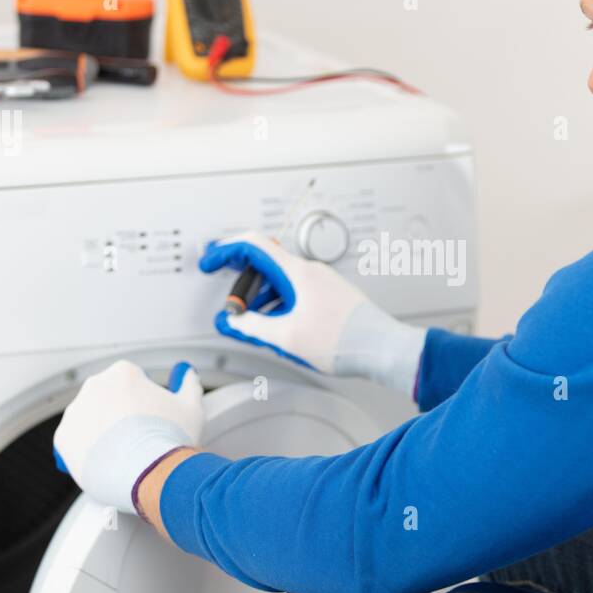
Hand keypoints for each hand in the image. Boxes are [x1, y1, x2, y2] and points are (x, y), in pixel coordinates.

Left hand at [53, 360, 202, 515]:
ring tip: (123, 453)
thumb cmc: (170, 440)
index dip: (144, 402)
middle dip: (119, 416)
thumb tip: (188, 376)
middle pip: (107, 399)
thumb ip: (189, 385)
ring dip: (101, 432)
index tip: (150, 419)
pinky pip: (73, 442)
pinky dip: (85, 451)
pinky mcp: (63, 438)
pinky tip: (106, 461)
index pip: (131, 382)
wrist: (149, 473)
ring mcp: (76, 412)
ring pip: (88, 420)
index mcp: (123, 373)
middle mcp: (95, 386)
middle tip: (138, 437)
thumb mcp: (191, 407)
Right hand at [199, 232, 426, 397]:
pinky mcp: (329, 295)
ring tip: (257, 326)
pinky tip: (279, 328)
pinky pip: (295, 292)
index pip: (253, 245)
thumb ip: (252, 327)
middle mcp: (310, 271)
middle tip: (233, 311)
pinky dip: (279, 305)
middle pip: (264, 265)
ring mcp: (321, 282)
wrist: (383, 348)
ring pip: (279, 282)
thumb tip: (232, 321)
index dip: (224, 250)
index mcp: (298, 273)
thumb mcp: (287, 338)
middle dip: (243, 288)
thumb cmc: (346, 341)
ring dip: (261, 300)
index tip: (210, 262)